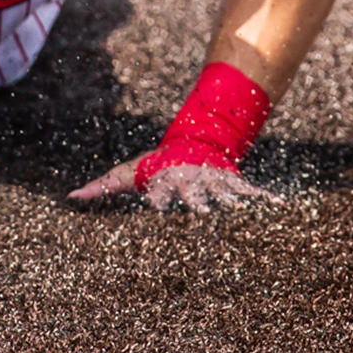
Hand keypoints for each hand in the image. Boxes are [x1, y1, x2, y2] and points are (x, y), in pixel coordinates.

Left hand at [69, 155, 282, 212]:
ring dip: (232, 198)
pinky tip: (281, 205)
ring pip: (223, 190)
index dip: (157, 195)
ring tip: (241, 206)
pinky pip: (251, 191)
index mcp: (166, 180)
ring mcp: (213, 180)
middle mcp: (191, 180)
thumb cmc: (153, 166)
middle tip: (200, 209)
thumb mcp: (127, 174)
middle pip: (194, 191)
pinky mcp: (231, 182)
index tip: (154, 201)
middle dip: (197, 199)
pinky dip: (266, 198)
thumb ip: (102, 186)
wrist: (189, 142)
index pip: (161, 189)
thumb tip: (70, 196)